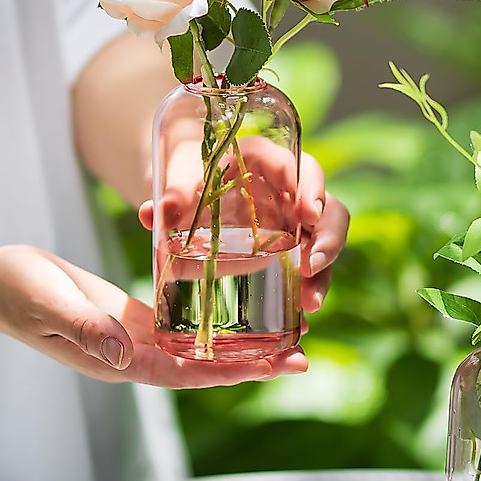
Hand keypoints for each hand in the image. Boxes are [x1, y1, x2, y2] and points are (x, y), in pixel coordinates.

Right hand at [0, 245, 306, 386]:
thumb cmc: (17, 292)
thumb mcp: (50, 304)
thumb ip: (87, 329)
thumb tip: (126, 354)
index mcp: (118, 360)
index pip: (187, 373)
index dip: (232, 372)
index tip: (274, 367)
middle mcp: (135, 355)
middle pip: (205, 365)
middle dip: (254, 364)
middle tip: (304, 357)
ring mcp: (137, 338)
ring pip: (201, 347)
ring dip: (244, 345)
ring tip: (290, 337)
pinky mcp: (137, 317)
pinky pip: (186, 324)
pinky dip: (218, 322)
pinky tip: (249, 311)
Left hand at [139, 148, 348, 314]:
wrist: (185, 191)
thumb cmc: (186, 175)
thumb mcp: (178, 178)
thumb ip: (173, 192)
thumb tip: (154, 214)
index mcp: (263, 160)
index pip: (294, 166)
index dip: (307, 186)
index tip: (305, 212)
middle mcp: (289, 190)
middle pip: (326, 205)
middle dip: (326, 236)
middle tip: (312, 263)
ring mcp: (294, 221)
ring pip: (325, 239)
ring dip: (324, 272)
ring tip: (310, 303)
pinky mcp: (291, 249)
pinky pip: (311, 268)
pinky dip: (308, 292)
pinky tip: (300, 320)